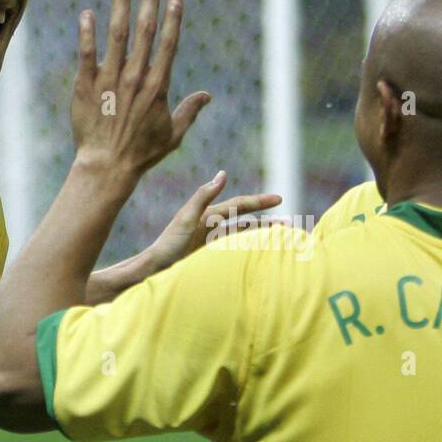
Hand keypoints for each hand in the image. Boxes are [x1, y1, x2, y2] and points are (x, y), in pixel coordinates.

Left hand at [71, 0, 211, 180]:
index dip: (173, 19)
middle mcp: (134, 78)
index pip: (168, 45)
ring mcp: (109, 80)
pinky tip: (87, 13)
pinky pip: (86, 53)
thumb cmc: (142, 153)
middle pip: (144, 32)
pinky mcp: (86, 86)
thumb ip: (189, 112)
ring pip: (116, 36)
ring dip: (120, 7)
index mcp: (157, 87)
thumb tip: (207, 96)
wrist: (107, 166)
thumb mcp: (173, 135)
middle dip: (149, 3)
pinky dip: (87, 33)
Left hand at [143, 171, 282, 272]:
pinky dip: (247, 248)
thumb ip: (203, 196)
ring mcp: (210, 240)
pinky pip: (233, 248)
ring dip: (260, 234)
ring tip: (280, 238)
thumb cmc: (168, 244)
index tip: (280, 199)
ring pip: (242, 234)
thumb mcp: (186, 218)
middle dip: (266, 219)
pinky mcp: (207, 254)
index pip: (239, 205)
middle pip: (245, 219)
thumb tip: (223, 174)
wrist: (153, 268)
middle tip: (288, 222)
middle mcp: (211, 224)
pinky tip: (257, 253)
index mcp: (208, 214)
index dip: (259, 201)